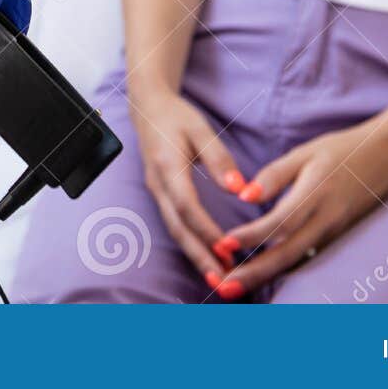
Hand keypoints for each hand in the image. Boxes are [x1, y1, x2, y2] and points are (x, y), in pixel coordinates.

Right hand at [129, 86, 244, 284]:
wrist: (147, 108)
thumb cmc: (177, 117)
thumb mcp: (200, 129)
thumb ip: (219, 159)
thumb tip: (240, 187)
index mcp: (167, 166)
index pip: (186, 205)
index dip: (206, 229)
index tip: (228, 249)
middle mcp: (158, 184)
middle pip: (178, 228)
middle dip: (199, 256)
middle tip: (223, 280)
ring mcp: (157, 192)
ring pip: (175, 231)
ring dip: (196, 256)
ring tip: (219, 278)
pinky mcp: (161, 196)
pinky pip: (175, 225)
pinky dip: (191, 245)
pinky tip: (209, 257)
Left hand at [214, 119, 387, 296]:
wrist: (387, 158)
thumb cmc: (340, 151)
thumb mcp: (304, 153)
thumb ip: (274, 175)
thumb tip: (244, 196)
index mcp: (315, 194)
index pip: (280, 221)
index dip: (251, 235)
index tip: (223, 244)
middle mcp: (326, 220)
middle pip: (287, 253)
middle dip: (254, 273)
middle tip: (224, 287)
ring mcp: (333, 234)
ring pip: (297, 262)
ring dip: (265, 277)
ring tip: (234, 287)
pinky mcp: (336, 239)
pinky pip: (307, 260)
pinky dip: (283, 271)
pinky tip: (260, 279)